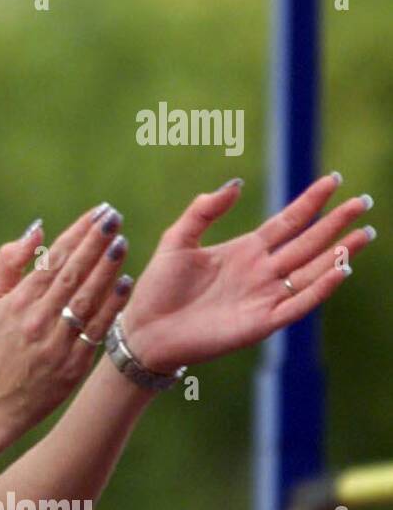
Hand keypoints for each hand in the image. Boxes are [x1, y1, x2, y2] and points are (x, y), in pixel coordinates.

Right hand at [0, 202, 133, 432]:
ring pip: (86, 299)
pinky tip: (126, 283)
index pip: (52, 260)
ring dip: (106, 269)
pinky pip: (97, 329)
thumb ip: (8, 263)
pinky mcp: (74, 363)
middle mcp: (37, 319)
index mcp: (18, 302)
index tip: (97, 214)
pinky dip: (112, 306)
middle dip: (94, 243)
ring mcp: (57, 342)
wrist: (0, 400)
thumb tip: (36, 230)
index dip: (76, 234)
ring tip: (122, 243)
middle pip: (71, 275)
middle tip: (114, 219)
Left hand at [121, 174, 375, 372]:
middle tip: (364, 202)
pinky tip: (340, 269)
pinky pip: (298, 303)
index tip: (332, 180)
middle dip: (335, 222)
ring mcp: (264, 296)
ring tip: (364, 234)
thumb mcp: (177, 240)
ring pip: (310, 271)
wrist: (146, 329)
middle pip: (307, 243)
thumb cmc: (158, 287)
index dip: (310, 202)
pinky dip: (320, 288)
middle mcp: (260, 272)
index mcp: (244, 250)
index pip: (287, 222)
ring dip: (338, 253)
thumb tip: (234, 183)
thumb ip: (203, 210)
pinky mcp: (262, 322)